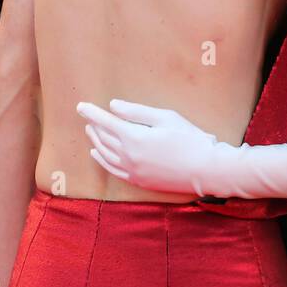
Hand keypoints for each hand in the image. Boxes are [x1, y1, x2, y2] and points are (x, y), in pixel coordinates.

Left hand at [79, 98, 229, 196]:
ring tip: (91, 130)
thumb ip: (137, 112)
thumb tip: (113, 106)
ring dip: (95, 140)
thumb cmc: (189, 139)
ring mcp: (132, 171)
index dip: (92, 112)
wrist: (205, 169)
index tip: (81, 105)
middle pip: (103, 137)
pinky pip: (112, 170)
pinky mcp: (138, 181)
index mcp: (134, 137)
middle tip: (88, 116)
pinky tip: (97, 153)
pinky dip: (101, 160)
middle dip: (94, 125)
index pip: (105, 122)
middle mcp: (128, 156)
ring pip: (104, 154)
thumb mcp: (166, 118)